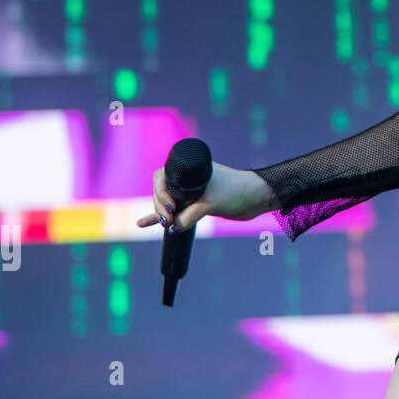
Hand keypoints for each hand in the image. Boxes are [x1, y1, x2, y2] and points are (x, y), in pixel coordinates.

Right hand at [136, 162, 275, 232]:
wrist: (256, 198)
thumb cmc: (236, 192)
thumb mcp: (210, 204)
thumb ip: (189, 216)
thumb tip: (172, 228)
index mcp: (188, 170)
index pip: (161, 177)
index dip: (159, 193)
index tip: (170, 208)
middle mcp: (187, 179)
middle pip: (161, 191)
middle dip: (159, 205)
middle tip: (168, 218)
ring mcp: (191, 193)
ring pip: (167, 202)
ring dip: (159, 212)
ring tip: (156, 223)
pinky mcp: (195, 205)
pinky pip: (174, 211)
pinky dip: (159, 216)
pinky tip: (142, 223)